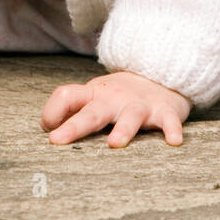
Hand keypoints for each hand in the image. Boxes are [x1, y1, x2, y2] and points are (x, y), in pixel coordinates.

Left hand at [40, 71, 191, 146]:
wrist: (160, 76)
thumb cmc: (119, 96)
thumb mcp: (94, 97)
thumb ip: (73, 110)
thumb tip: (46, 129)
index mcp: (93, 95)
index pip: (66, 95)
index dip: (53, 111)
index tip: (48, 130)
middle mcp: (113, 98)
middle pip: (92, 111)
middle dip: (75, 126)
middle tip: (57, 140)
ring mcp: (139, 104)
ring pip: (130, 116)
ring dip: (123, 129)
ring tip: (115, 144)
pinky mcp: (163, 110)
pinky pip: (168, 121)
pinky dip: (171, 130)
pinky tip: (173, 141)